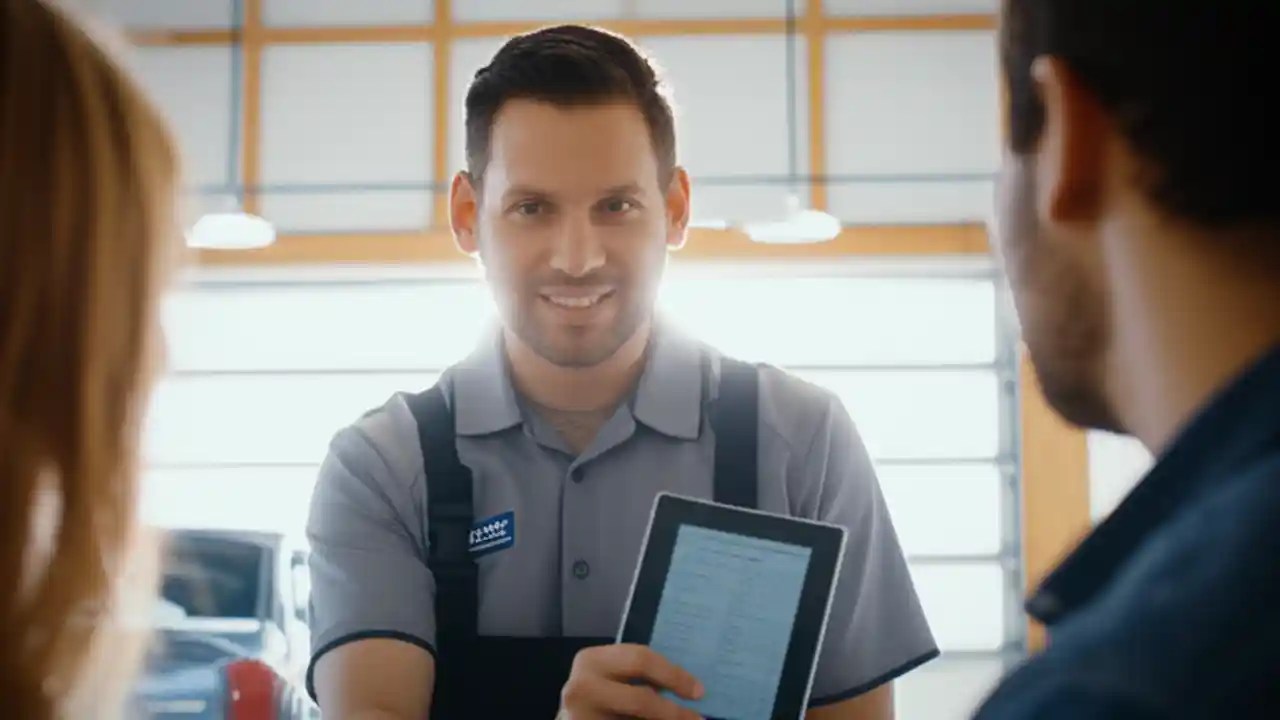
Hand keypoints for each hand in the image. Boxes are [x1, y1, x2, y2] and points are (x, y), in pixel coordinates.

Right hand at [559, 644, 704, 719]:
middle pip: (640, 699)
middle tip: (698, 719)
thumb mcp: (613, 674)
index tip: (699, 691)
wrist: (572, 717)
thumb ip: (640, 674)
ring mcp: (580, 716)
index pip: (641, 659)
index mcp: (591, 660)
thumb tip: (690, 687)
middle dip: (674, 712)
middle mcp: (581, 688)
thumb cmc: (599, 691)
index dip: (674, 675)